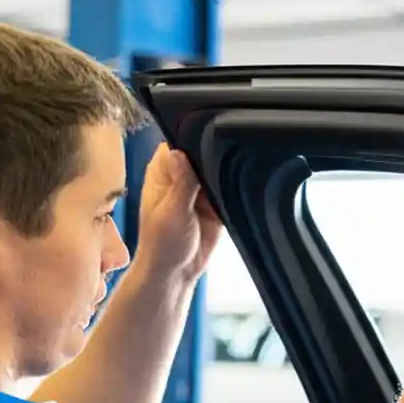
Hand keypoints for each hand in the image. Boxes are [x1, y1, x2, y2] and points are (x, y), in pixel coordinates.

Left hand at [133, 143, 222, 283]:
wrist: (177, 272)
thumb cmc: (163, 245)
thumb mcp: (172, 212)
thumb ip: (181, 183)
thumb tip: (179, 151)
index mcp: (163, 173)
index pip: (177, 141)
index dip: (192, 134)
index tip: (210, 130)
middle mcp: (181, 177)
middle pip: (202, 152)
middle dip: (215, 154)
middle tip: (229, 155)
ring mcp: (200, 190)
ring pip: (217, 169)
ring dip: (226, 172)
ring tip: (235, 175)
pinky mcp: (216, 204)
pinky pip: (229, 189)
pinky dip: (235, 190)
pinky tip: (241, 188)